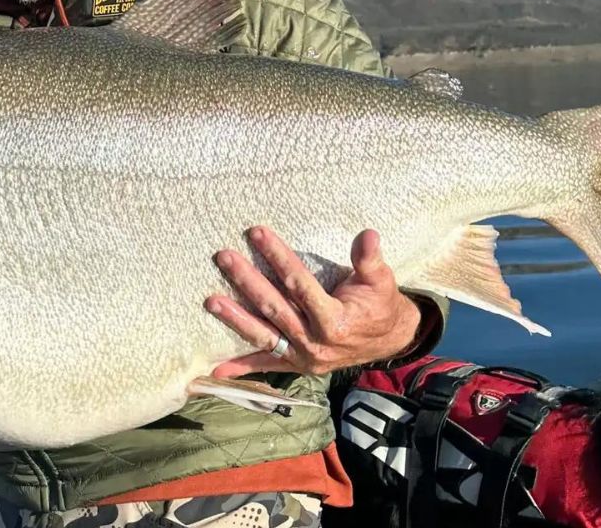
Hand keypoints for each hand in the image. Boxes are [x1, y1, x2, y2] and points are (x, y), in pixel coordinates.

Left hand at [205, 226, 421, 376]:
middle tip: (224, 258)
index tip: (256, 233)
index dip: (278, 257)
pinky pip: (265, 365)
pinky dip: (241, 367)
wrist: (388, 340)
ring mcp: (303, 357)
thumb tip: (367, 235)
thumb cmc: (380, 304)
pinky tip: (216, 368)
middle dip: (247, 282)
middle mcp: (316, 342)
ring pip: (264, 336)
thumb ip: (370, 260)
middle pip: (275, 308)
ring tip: (211, 301)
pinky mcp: (296, 365)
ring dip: (236, 319)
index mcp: (335, 321)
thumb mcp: (381, 280)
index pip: (299, 284)